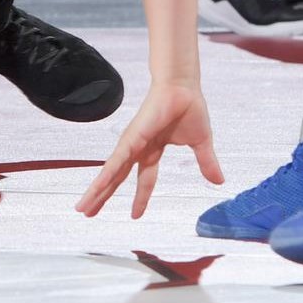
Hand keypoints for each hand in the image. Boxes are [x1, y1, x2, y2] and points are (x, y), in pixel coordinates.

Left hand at [76, 79, 222, 218]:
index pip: (145, 179)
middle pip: (117, 178)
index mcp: (153, 150)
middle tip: (88, 213)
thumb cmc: (190, 107)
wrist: (184, 87)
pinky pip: (116, 161)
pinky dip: (106, 175)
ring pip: (111, 174)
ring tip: (83, 209)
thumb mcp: (202, 143)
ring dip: (97, 191)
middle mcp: (138, 148)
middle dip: (103, 196)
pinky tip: (97, 188)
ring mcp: (132, 143)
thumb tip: (219, 182)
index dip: (140, 197)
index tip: (135, 215)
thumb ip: (207, 163)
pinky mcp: (131, 138)